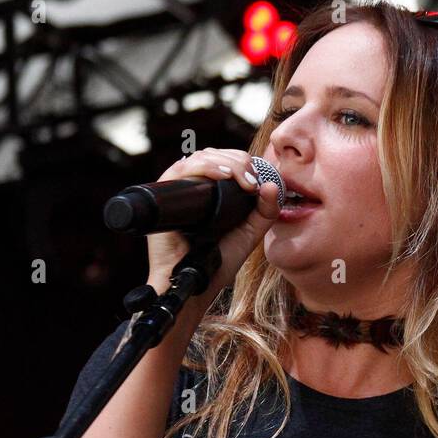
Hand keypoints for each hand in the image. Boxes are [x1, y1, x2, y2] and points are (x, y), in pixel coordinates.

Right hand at [145, 148, 281, 304]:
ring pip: (201, 156)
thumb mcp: (249, 233)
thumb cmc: (218, 262)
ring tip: (243, 179)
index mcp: (211, 190)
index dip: (243, 162)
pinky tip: (222, 175)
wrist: (196, 283)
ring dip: (226, 162)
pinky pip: (183, 168)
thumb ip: (265, 212)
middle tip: (252, 180)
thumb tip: (272, 185)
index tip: (258, 180)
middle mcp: (194, 185)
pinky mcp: (165, 194)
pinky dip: (205, 167)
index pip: (225, 160)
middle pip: (215, 154)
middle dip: (238, 161)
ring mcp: (179, 188)